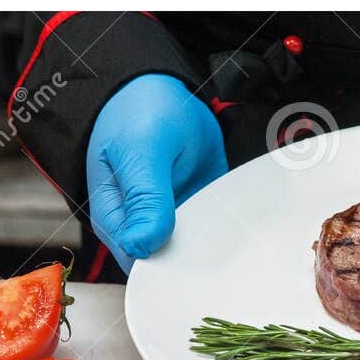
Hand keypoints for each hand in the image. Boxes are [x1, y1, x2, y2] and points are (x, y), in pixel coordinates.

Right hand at [85, 74, 226, 271]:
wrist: (159, 86)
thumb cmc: (136, 113)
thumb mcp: (140, 151)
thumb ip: (145, 199)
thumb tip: (141, 246)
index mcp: (116, 220)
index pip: (140, 265)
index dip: (165, 274)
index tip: (195, 271)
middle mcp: (142, 224)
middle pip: (171, 263)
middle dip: (197, 264)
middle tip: (224, 256)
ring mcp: (172, 216)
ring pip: (198, 249)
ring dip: (218, 246)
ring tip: (237, 234)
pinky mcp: (198, 204)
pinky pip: (216, 224)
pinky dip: (229, 224)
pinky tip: (242, 219)